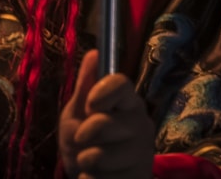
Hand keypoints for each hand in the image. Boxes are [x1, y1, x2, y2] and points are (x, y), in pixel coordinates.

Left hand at [58, 49, 154, 178]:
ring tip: (92, 162)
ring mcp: (143, 153)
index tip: (90, 104)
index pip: (121, 84)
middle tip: (86, 140)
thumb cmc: (85, 142)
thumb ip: (86, 87)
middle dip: (84, 135)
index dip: (102, 93)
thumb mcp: (77, 113)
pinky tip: (100, 177)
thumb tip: (94, 53)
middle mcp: (141, 124)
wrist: (95, 176)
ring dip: (86, 162)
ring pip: (101, 156)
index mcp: (127, 102)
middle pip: (104, 123)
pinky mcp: (141, 176)